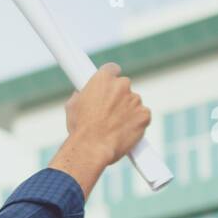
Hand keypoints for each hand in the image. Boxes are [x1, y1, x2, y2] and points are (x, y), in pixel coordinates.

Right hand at [50, 63, 150, 197]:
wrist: (92, 148)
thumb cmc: (80, 130)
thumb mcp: (72, 107)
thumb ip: (81, 95)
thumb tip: (80, 95)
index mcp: (103, 79)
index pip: (112, 69)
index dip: (110, 78)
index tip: (109, 85)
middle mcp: (121, 85)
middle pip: (124, 86)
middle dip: (118, 97)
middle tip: (108, 112)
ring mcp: (135, 100)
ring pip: (133, 102)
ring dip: (127, 111)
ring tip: (114, 126)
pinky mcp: (144, 115)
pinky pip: (143, 116)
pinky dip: (137, 122)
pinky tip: (125, 131)